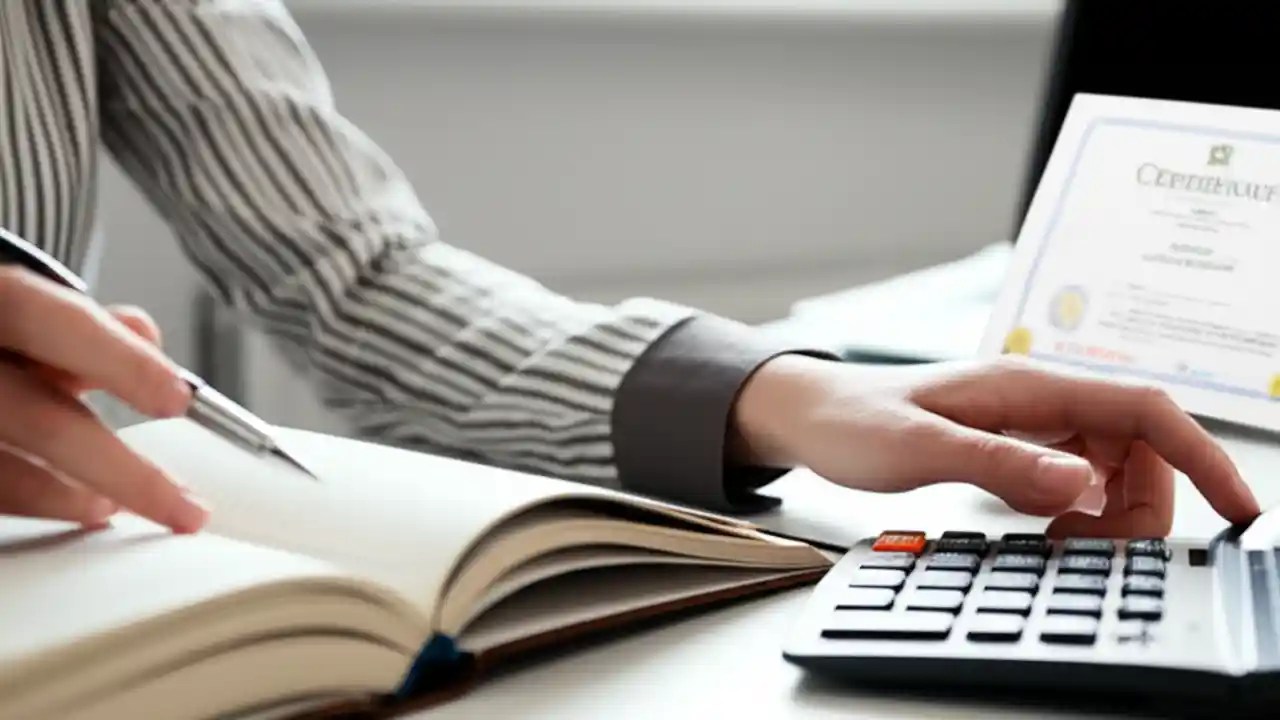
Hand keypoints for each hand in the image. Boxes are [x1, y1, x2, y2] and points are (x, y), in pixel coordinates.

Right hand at [0, 267, 207, 531]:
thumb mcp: (9, 299)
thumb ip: (74, 322)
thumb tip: (144, 336)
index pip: (52, 319)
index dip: (120, 361)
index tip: (178, 400)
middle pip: (41, 420)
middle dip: (124, 472)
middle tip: (186, 508)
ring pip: (2, 469)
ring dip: (69, 496)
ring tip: (113, 506)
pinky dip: (26, 498)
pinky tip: (69, 504)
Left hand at [729, 354, 1259, 536]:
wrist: (809, 412)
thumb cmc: (853, 420)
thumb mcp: (920, 449)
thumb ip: (1000, 464)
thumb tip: (1083, 484)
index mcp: (1028, 385)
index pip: (1144, 410)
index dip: (1201, 455)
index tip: (1236, 505)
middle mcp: (1038, 396)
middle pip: (1140, 444)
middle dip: (1144, 501)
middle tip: (1093, 544)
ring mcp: (1028, 417)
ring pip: (1112, 462)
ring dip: (1110, 506)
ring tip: (1060, 536)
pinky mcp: (1013, 440)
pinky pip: (1075, 472)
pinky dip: (1077, 503)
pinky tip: (1044, 523)